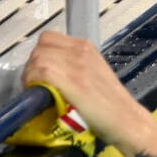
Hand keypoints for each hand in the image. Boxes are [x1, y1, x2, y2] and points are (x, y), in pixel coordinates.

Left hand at [21, 31, 149, 152]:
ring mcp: (77, 65)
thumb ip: (74, 65)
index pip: (49, 38)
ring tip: (38, 89)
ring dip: (31, 74)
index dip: (41, 53)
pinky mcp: (72, 80)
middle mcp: (81, 51)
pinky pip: (41, 72)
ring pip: (38, 58)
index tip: (42, 69)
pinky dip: (34, 81)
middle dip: (33, 64)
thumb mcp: (94, 73)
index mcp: (87, 47)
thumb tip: (48, 67)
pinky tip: (41, 93)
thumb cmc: (110, 101)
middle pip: (40, 47)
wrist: (125, 118)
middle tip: (37, 82)